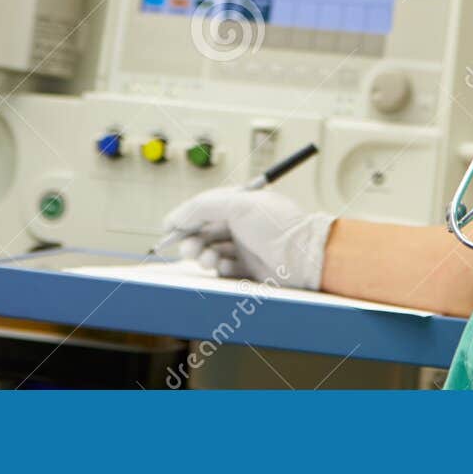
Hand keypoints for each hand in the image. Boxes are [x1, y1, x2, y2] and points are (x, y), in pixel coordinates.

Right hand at [160, 188, 334, 288]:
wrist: (304, 256)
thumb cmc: (277, 225)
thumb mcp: (238, 203)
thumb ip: (202, 206)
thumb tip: (175, 218)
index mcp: (240, 204)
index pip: (204, 209)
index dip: (185, 218)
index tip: (168, 229)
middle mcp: (241, 225)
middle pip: (204, 232)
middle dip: (192, 240)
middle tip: (189, 250)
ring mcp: (245, 248)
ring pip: (212, 252)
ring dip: (204, 255)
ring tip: (209, 259)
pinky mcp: (249, 270)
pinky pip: (224, 270)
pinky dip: (219, 268)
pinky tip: (225, 267)